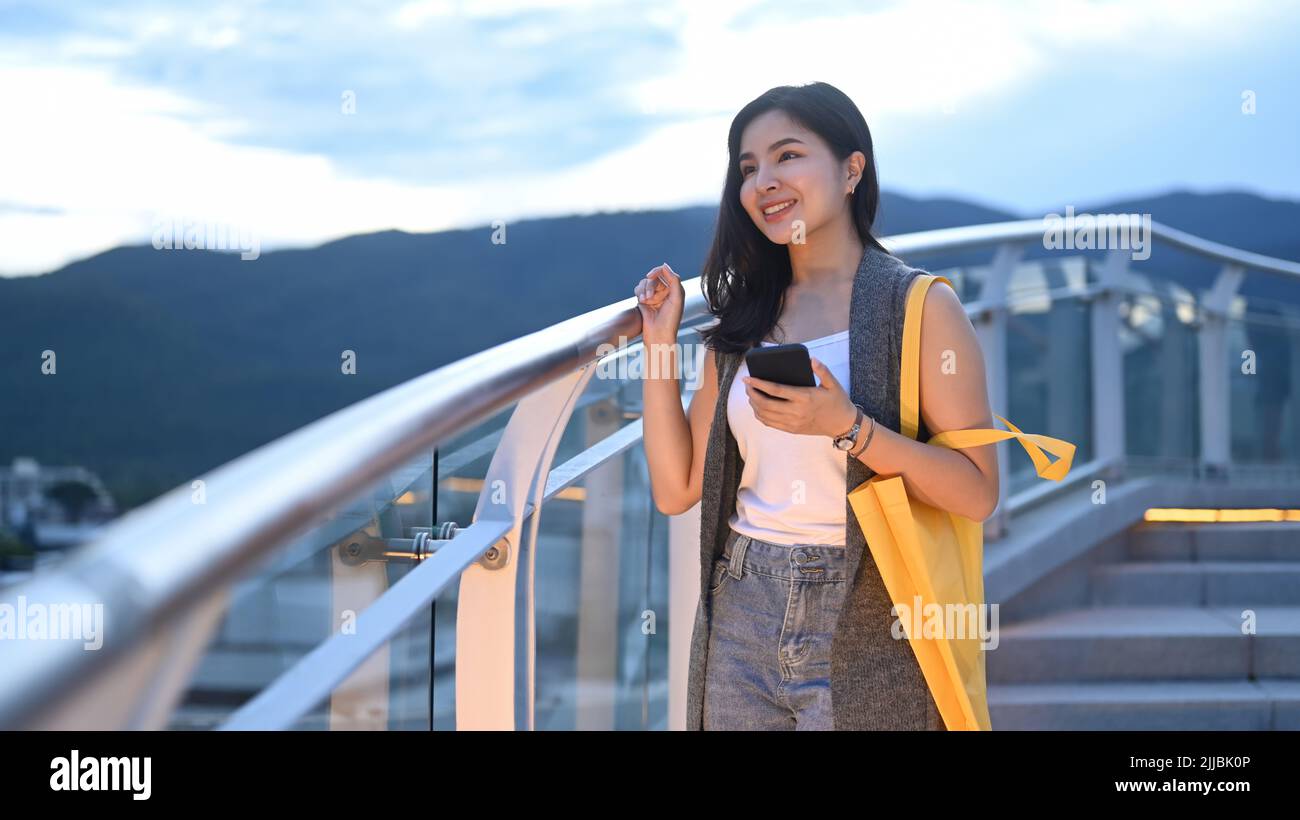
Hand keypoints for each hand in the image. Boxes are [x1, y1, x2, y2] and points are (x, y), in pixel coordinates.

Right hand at [634, 262, 683, 345]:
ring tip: (645, 301)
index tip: (650, 276)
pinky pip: (638, 289)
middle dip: (649, 286)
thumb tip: (664, 265)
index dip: (656, 271)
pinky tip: (641, 302)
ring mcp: (654, 295)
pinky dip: (638, 293)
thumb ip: (674, 279)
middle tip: (649, 298)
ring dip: (643, 290)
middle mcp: (665, 291)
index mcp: (674, 289)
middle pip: (653, 277)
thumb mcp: (676, 298)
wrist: (658, 335)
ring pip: (644, 282)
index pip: (664, 272)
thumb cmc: (670, 319)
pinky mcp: (644, 300)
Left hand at [742, 356, 861, 437]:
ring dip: (754, 405)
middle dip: (752, 394)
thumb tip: (811, 359)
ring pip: (765, 415)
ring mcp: (793, 422)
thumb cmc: (837, 402)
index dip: (759, 384)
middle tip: (747, 385)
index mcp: (805, 397)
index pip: (776, 390)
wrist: (842, 424)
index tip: (748, 378)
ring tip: (750, 394)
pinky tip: (757, 407)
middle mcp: (796, 411)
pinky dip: (760, 416)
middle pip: (766, 404)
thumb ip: (822, 370)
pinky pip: (770, 424)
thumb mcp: (833, 383)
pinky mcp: (792, 430)